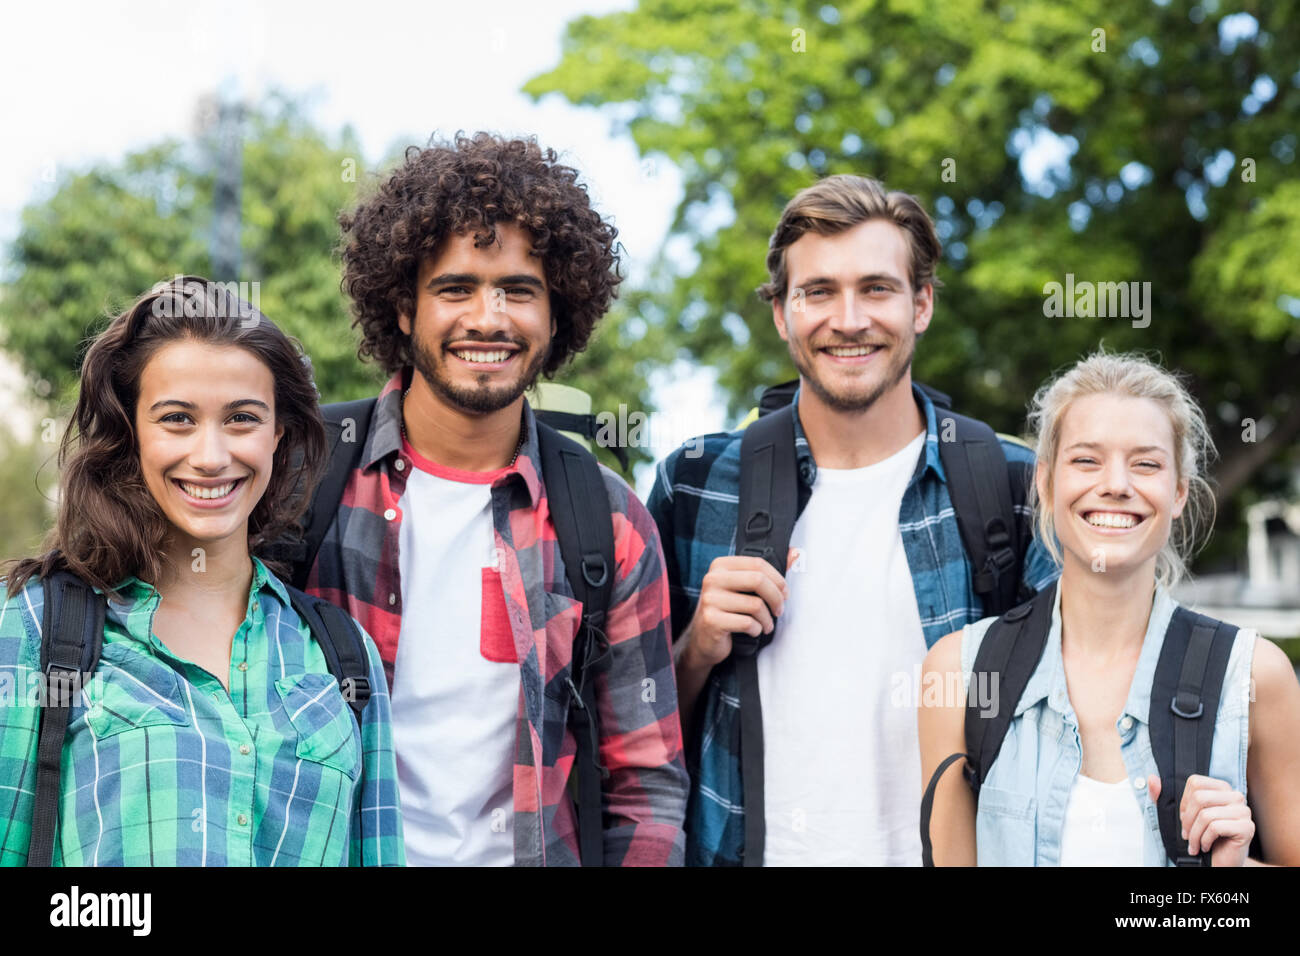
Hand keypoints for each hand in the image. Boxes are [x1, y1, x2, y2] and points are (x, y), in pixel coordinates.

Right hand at [680, 550, 796, 670]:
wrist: (703, 639)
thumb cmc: (727, 611)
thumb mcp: (742, 588)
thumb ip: (767, 571)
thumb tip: (794, 554)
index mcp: (720, 566)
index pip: (757, 564)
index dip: (777, 579)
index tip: (784, 594)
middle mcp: (712, 579)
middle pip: (758, 580)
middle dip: (776, 598)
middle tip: (779, 610)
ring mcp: (710, 599)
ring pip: (755, 605)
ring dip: (767, 619)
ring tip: (766, 624)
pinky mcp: (711, 620)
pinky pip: (747, 623)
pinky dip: (757, 630)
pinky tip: (753, 631)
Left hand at [1148, 774, 1254, 866]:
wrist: (1220, 861)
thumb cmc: (1201, 835)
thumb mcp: (1178, 815)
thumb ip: (1162, 796)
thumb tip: (1152, 778)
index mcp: (1221, 788)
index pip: (1195, 782)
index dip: (1184, 802)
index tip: (1184, 819)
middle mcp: (1236, 796)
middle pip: (1199, 798)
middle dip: (1187, 820)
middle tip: (1187, 835)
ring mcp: (1244, 811)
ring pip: (1206, 815)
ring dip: (1194, 834)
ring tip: (1194, 844)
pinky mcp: (1247, 827)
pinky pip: (1216, 827)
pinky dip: (1204, 840)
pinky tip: (1205, 846)